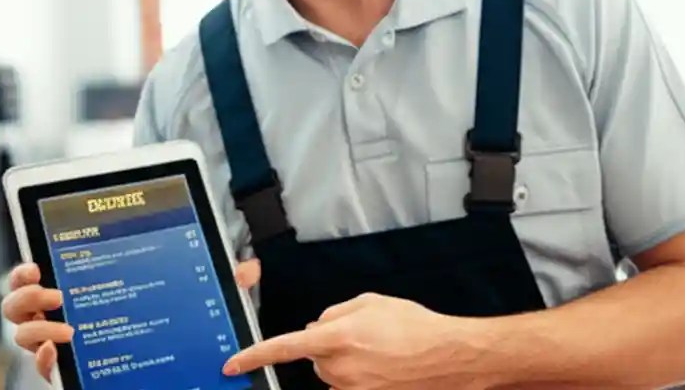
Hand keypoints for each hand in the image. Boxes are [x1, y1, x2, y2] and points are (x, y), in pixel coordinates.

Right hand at [2, 259, 261, 382]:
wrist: (169, 380)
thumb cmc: (169, 327)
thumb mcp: (194, 303)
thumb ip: (217, 284)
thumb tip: (249, 268)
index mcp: (84, 290)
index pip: (41, 275)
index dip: (27, 269)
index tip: (37, 263)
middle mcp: (63, 318)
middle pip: (17, 304)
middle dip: (26, 295)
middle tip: (55, 295)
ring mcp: (61, 348)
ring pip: (21, 335)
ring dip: (35, 328)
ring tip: (66, 330)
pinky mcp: (67, 374)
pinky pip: (41, 370)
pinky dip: (44, 361)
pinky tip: (61, 354)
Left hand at [223, 292, 486, 389]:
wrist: (453, 357)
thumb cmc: (416, 327)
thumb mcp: (371, 303)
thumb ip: (335, 313)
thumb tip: (315, 327)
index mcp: (339, 338)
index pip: (284, 347)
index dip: (254, 356)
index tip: (232, 365)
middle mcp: (342, 369)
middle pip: (315, 359)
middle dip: (328, 349)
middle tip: (361, 338)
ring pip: (332, 376)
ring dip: (345, 365)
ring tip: (380, 353)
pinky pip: (349, 389)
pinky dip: (359, 379)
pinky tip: (384, 368)